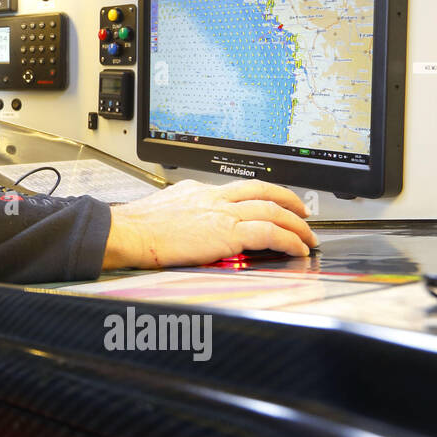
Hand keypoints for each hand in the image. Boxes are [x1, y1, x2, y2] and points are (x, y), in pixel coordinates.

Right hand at [103, 179, 317, 269]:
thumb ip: (185, 212)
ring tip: (308, 237)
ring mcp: (222, 213)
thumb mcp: (165, 209)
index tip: (275, 202)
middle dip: (290, 201)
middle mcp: (214, 196)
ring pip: (273, 210)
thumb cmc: (137, 228)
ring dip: (296, 224)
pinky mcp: (226, 233)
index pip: (240, 187)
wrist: (128, 232)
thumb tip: (192, 225)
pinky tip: (297, 249)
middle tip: (304, 214)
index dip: (264, 194)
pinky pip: (269, 232)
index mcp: (199, 190)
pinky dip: (289, 240)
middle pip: (264, 191)